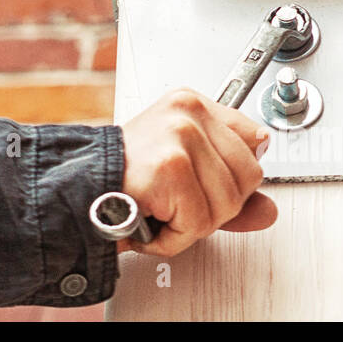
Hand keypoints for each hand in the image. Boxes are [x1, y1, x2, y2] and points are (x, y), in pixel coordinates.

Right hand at [115, 87, 276, 256]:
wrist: (74, 194)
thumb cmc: (121, 180)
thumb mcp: (184, 175)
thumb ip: (229, 189)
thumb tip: (268, 210)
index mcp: (191, 104)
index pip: (255, 140)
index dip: (233, 175)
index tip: (206, 182)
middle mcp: (188, 113)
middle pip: (249, 177)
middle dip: (215, 205)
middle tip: (175, 201)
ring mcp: (180, 136)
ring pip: (228, 204)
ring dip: (193, 224)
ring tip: (161, 209)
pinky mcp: (170, 167)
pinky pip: (199, 222)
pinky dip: (174, 237)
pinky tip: (151, 219)